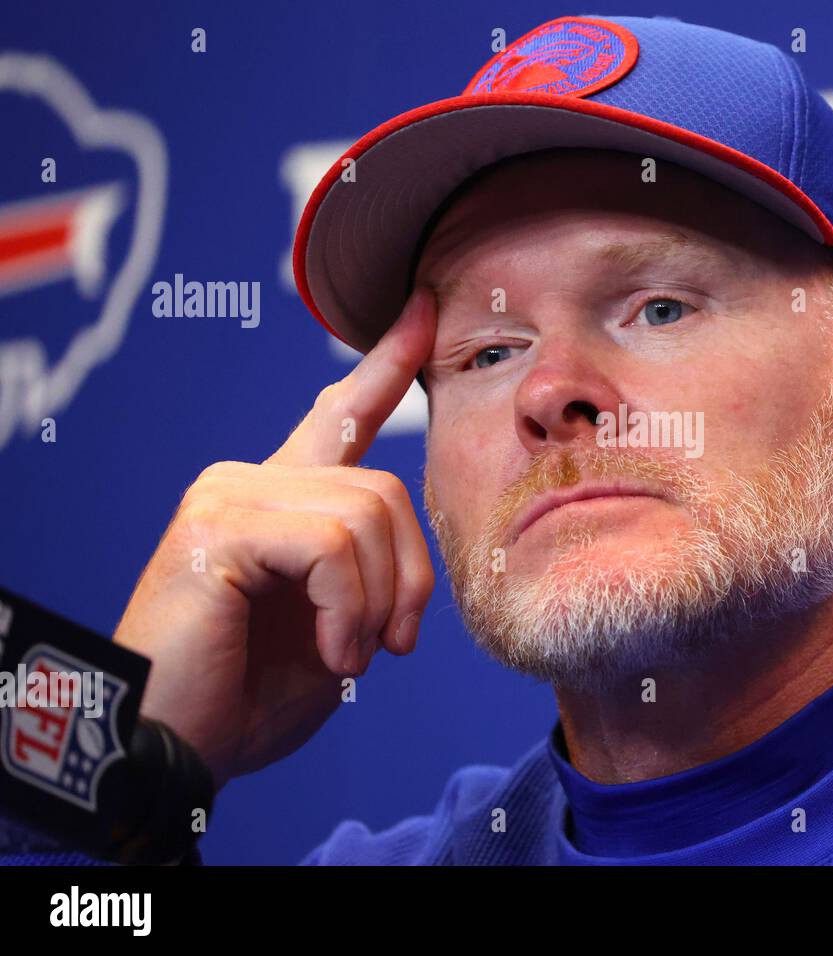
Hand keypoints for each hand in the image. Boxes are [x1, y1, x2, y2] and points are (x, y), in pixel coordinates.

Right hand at [113, 287, 437, 790]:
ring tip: (348, 656)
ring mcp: (229, 494)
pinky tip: (331, 652)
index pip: (341, 415)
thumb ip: (368, 575)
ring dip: (377, 603)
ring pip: (366, 516)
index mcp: (281, 501)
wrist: (176, 751)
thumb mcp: (333, 629)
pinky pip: (332, 546)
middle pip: (384, 490)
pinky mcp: (219, 523)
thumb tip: (410, 557)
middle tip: (391, 644)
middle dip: (410, 576)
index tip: (424, 310)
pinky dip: (348, 608)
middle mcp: (251, 480)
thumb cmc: (247, 698)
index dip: (386, 363)